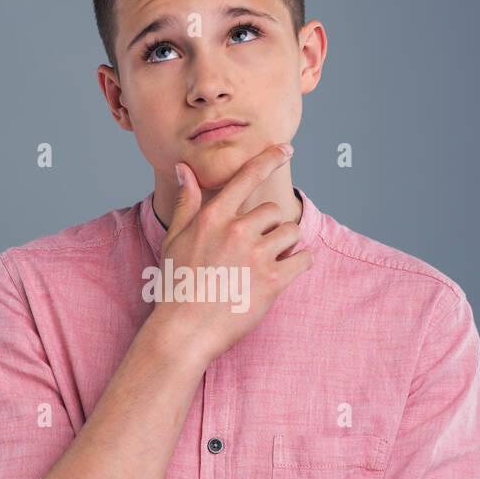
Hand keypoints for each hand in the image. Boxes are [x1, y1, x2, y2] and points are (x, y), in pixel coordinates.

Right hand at [149, 143, 313, 364]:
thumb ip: (188, 201)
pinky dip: (300, 263)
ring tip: (265, 263)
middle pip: (273, 211)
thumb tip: (184, 168)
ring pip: (290, 232)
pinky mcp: (274, 281)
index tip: (286, 148)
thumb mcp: (175, 239)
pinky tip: (286, 272)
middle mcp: (237, 231)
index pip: (248, 176)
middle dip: (269, 227)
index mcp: (214, 217)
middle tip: (254, 250)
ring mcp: (257, 255)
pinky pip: (304, 259)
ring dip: (284, 244)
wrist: (185, 330)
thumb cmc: (178, 284)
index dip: (270, 158)